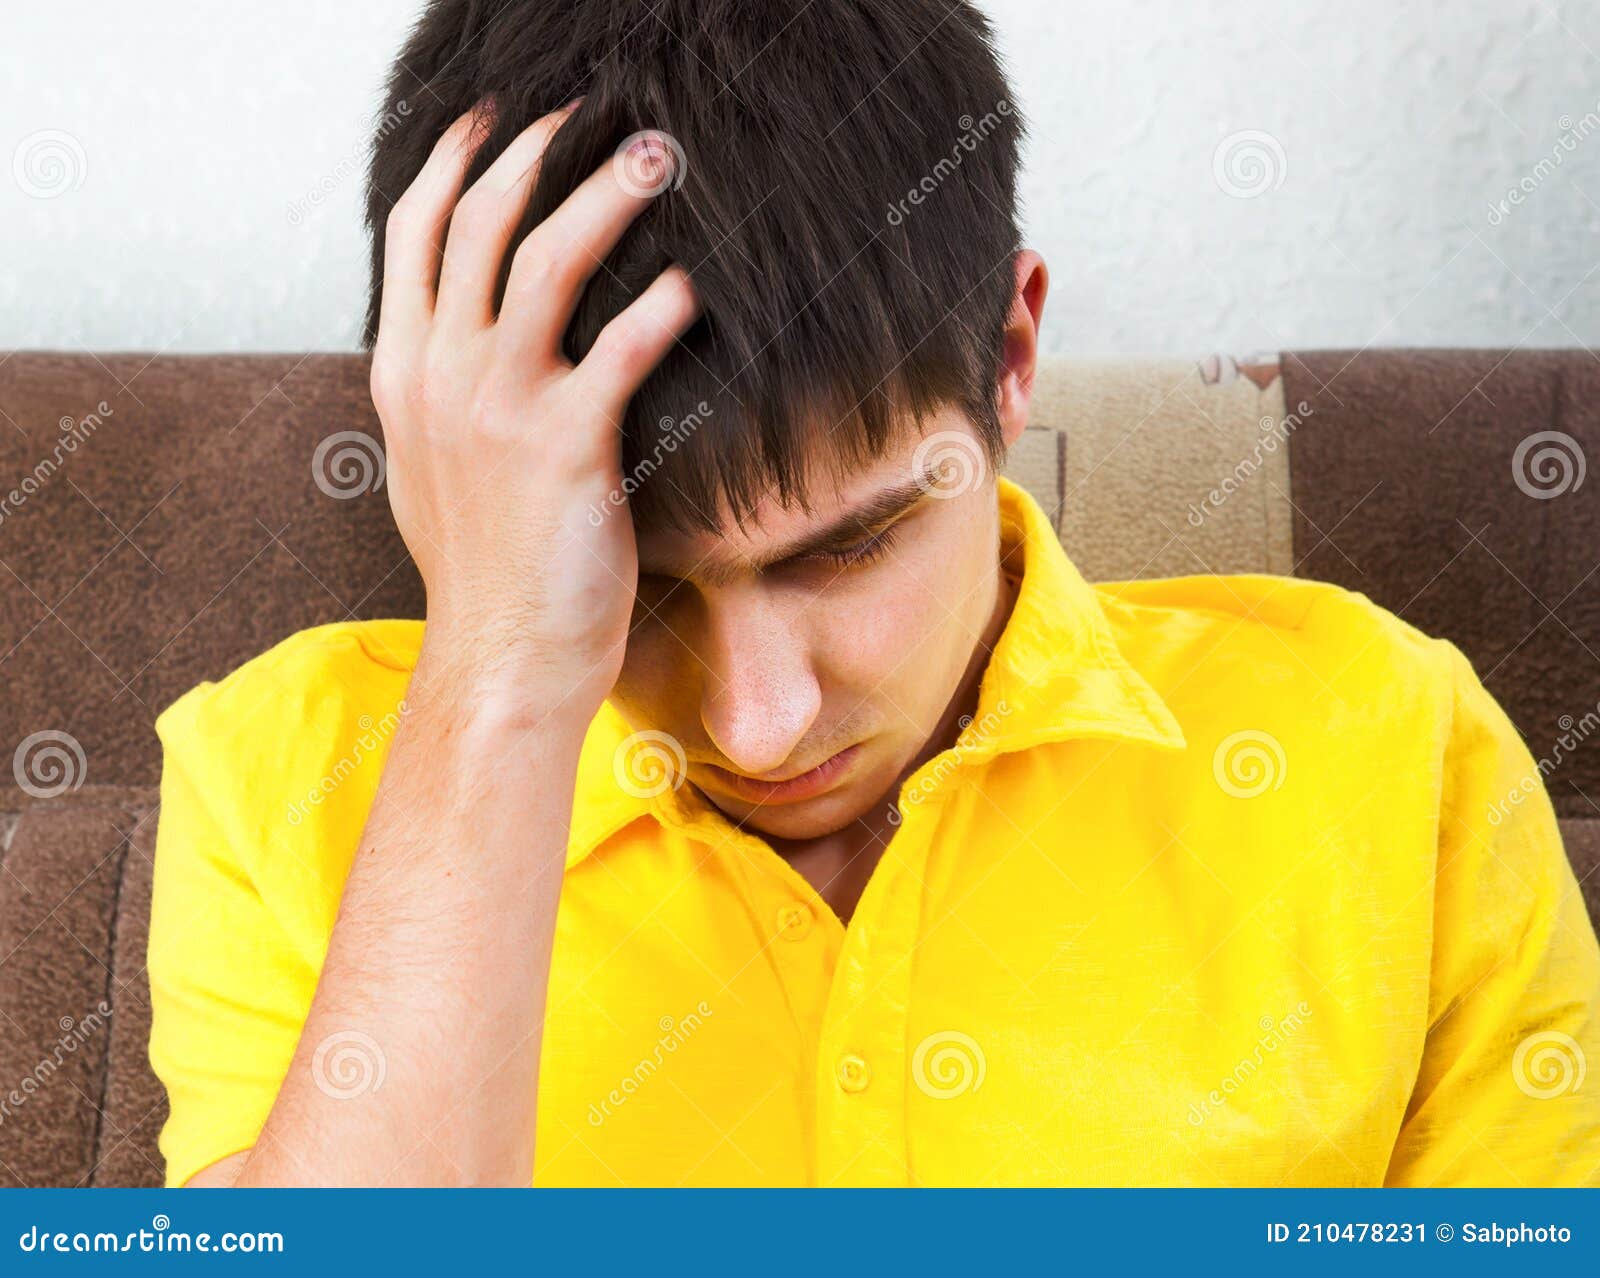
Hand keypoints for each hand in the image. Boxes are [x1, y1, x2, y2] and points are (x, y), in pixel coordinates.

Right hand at [368, 102, 698, 713]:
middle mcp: (439, 376)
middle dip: (537, 153)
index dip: (454, 162)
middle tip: (597, 115)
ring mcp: (495, 408)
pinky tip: (696, 286)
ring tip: (658, 159)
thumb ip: (440, 398)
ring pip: (541, 260)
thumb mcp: (431, 471)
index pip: (414, 235)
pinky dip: (660, 307)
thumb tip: (461, 347)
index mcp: (404, 374)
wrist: (500, 661)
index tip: (495, 120)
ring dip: (604, 197)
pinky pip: (618, 350)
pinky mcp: (564, 448)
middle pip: (477, 224)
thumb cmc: (485, 574)